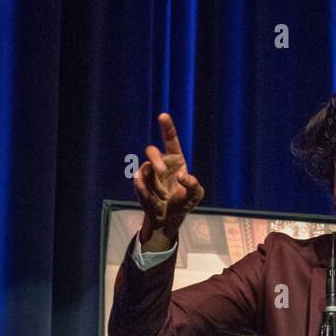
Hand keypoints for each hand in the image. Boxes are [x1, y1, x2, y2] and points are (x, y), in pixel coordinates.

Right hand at [134, 112, 204, 240]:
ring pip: (144, 169)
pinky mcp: (141, 186)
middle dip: (155, 159)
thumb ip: (194, 185)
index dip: (167, 128)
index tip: (163, 116)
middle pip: (152, 152)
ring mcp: (149, 175)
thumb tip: (181, 177)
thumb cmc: (184, 202)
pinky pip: (139, 184)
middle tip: (161, 171)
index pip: (170, 140)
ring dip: (151, 181)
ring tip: (161, 196)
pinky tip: (153, 200)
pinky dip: (145, 192)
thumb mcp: (197, 195)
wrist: (169, 219)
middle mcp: (161, 164)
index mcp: (176, 160)